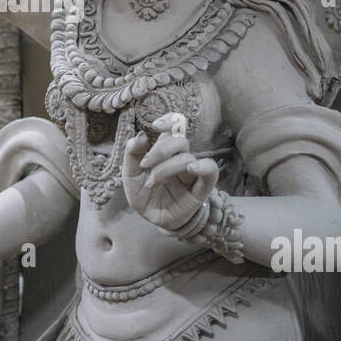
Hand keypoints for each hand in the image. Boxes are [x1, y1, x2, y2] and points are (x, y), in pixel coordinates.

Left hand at [121, 113, 218, 233]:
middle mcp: (180, 158)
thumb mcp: (130, 175)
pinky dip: (203, 166)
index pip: (176, 127)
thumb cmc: (143, 195)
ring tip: (151, 182)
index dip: (170, 120)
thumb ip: (132, 154)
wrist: (152, 219)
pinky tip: (191, 168)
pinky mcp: (201, 189)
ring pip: (186, 157)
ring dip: (165, 168)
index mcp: (165, 151)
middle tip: (144, 165)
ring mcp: (191, 173)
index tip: (155, 125)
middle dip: (160, 150)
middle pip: (179, 141)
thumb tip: (140, 135)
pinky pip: (210, 171)